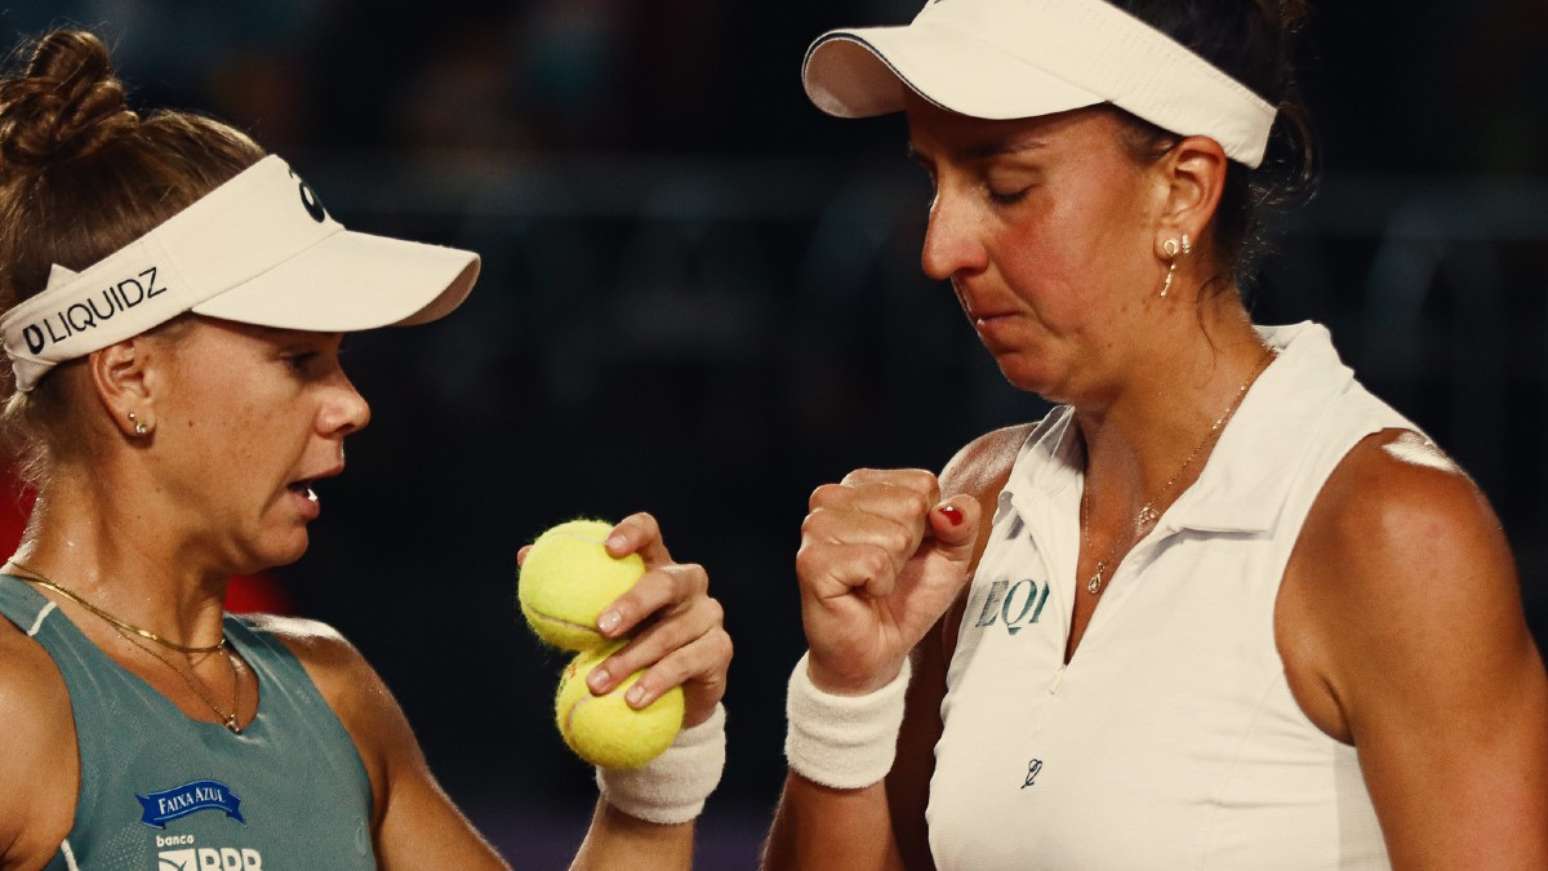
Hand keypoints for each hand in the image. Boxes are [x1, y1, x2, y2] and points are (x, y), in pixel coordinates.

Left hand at [517, 513, 730, 727]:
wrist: (666, 696)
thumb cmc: (622, 645)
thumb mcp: (591, 618)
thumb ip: (566, 588)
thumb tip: (524, 556)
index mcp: (657, 564)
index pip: (650, 534)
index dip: (633, 533)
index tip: (607, 549)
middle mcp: (689, 584)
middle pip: (666, 582)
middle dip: (634, 602)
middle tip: (601, 627)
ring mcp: (708, 615)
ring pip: (672, 632)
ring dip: (632, 659)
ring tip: (597, 683)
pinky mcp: (719, 650)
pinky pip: (687, 664)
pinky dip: (657, 682)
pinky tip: (632, 699)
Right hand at [796, 469, 980, 694]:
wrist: (874, 652)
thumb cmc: (904, 598)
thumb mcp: (950, 555)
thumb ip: (963, 522)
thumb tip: (951, 510)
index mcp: (861, 484)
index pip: (922, 483)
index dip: (928, 526)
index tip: (906, 551)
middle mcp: (831, 498)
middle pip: (911, 505)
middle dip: (911, 547)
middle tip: (888, 570)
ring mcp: (817, 528)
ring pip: (894, 534)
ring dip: (894, 568)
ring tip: (874, 582)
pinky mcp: (812, 562)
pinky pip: (874, 563)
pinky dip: (880, 585)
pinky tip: (863, 592)